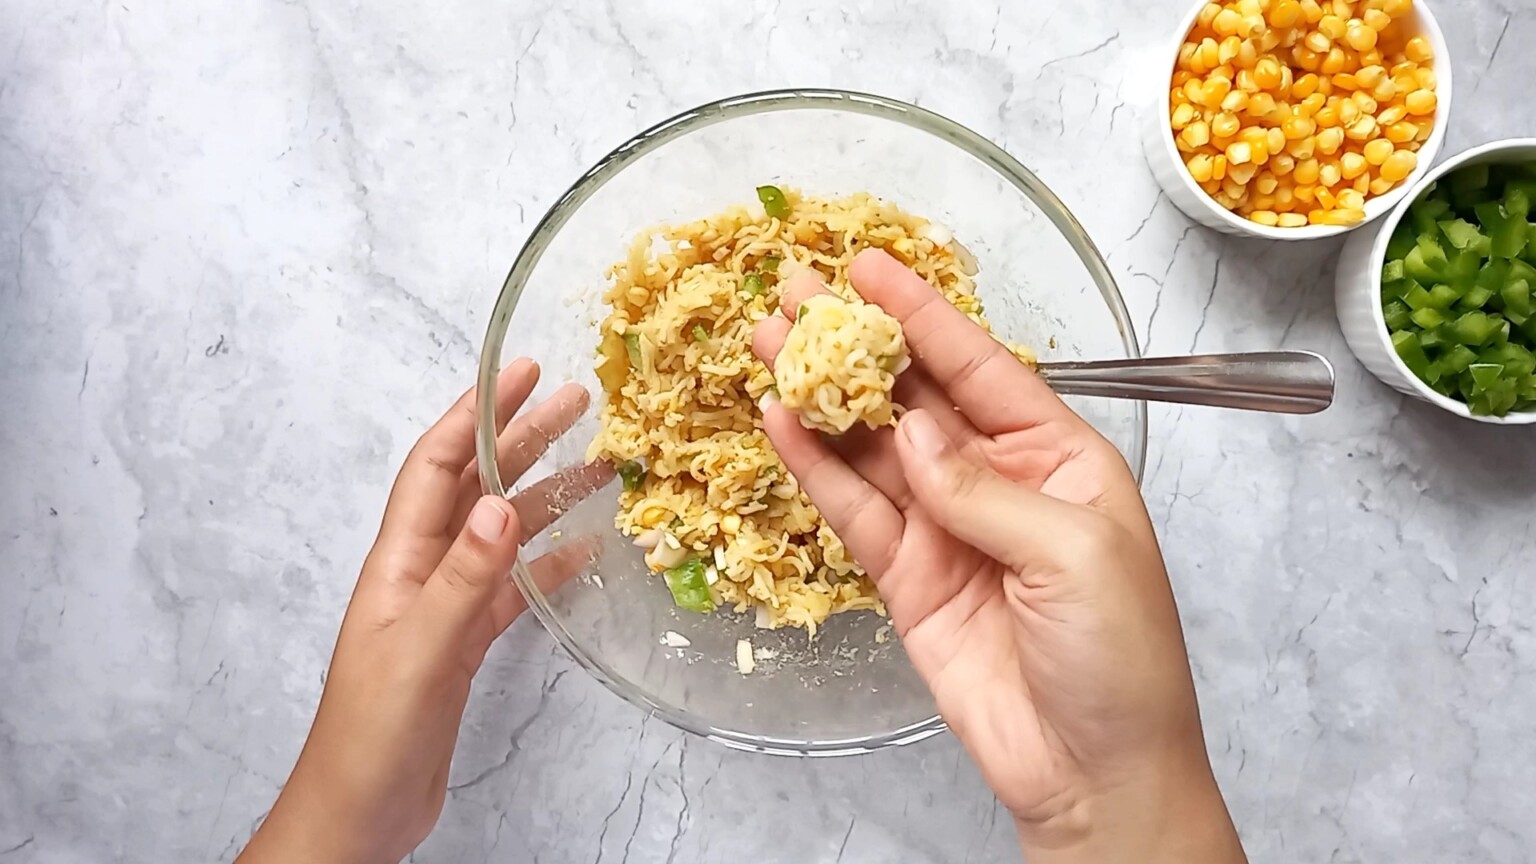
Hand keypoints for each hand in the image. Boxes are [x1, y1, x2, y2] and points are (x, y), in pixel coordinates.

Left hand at [238, 359, 607, 863]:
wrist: (359, 810)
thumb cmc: (371, 734)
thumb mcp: (419, 649)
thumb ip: (462, 579)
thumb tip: (499, 503)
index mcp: (399, 561)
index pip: (438, 466)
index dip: (476, 414)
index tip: (518, 372)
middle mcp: (422, 572)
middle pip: (477, 487)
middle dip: (522, 438)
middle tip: (575, 401)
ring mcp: (445, 607)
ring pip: (502, 533)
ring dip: (545, 496)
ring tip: (599, 466)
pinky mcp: (465, 644)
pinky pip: (513, 588)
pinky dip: (548, 564)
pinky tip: (585, 551)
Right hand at [753, 250, 1244, 863]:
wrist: (1094, 770)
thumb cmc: (1121, 657)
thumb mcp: (1074, 552)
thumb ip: (984, 488)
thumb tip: (910, 432)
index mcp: (1058, 455)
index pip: (980, 366)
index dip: (922, 314)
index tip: (869, 267)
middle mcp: (997, 479)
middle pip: (913, 396)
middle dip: (856, 342)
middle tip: (794, 291)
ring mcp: (946, 527)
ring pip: (871, 447)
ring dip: (821, 395)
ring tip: (768, 342)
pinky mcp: (906, 578)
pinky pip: (854, 511)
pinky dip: (816, 468)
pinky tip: (781, 422)